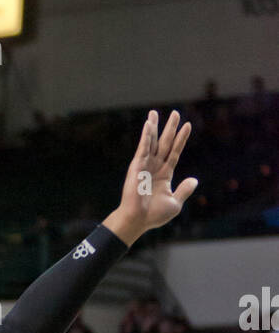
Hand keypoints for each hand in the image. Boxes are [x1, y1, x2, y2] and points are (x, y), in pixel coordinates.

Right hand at [104, 111, 197, 246]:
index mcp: (164, 174)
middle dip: (170, 128)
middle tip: (176, 113)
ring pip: (152, 142)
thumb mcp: (175, 203)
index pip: (174, 152)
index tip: (188, 125)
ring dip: (154, 126)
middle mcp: (155, 167)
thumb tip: (194, 180)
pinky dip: (146, 135)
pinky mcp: (137, 166)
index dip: (181, 139)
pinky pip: (143, 147)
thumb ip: (184, 190)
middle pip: (164, 143)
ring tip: (155, 112)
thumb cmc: (153, 215)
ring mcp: (145, 165)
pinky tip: (149, 124)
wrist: (138, 220)